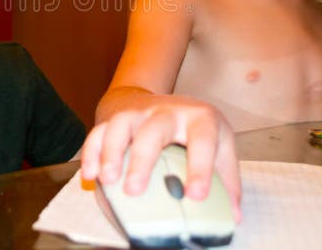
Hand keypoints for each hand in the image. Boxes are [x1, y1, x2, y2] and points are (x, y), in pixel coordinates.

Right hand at [80, 93, 240, 221]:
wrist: (162, 104)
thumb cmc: (194, 132)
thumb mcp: (219, 148)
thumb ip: (227, 182)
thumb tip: (231, 217)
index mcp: (200, 119)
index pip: (203, 140)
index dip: (200, 167)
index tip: (195, 195)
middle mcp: (168, 112)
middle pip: (155, 129)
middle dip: (143, 159)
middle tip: (135, 190)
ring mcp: (139, 113)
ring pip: (121, 125)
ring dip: (111, 152)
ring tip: (108, 180)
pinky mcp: (116, 118)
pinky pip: (98, 131)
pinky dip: (91, 153)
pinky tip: (90, 175)